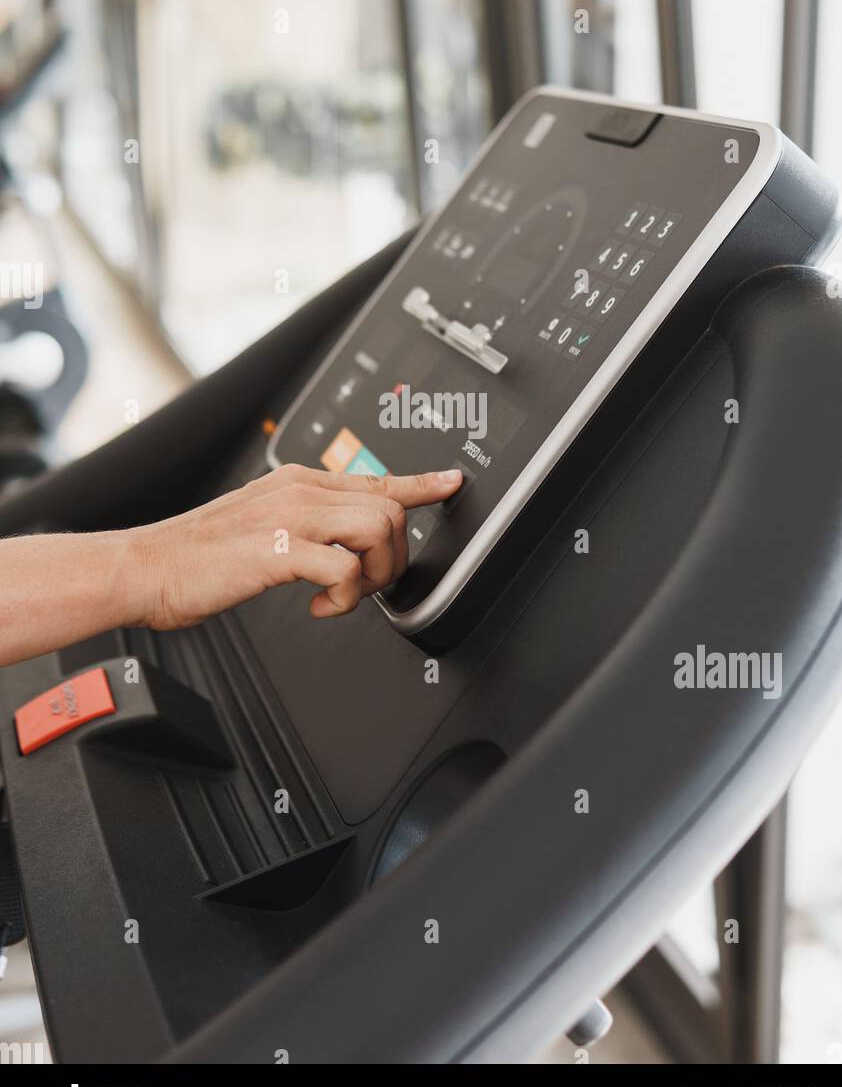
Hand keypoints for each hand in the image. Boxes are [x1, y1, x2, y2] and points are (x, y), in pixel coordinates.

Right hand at [130, 464, 462, 628]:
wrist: (147, 567)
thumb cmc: (198, 555)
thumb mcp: (261, 526)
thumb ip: (303, 526)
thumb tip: (338, 544)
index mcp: (298, 482)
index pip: (374, 478)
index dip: (420, 483)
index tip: (450, 483)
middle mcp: (298, 491)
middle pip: (389, 509)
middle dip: (393, 558)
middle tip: (366, 587)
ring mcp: (288, 517)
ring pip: (376, 530)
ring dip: (374, 575)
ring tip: (344, 596)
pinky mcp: (277, 551)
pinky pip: (343, 568)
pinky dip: (344, 597)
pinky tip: (321, 608)